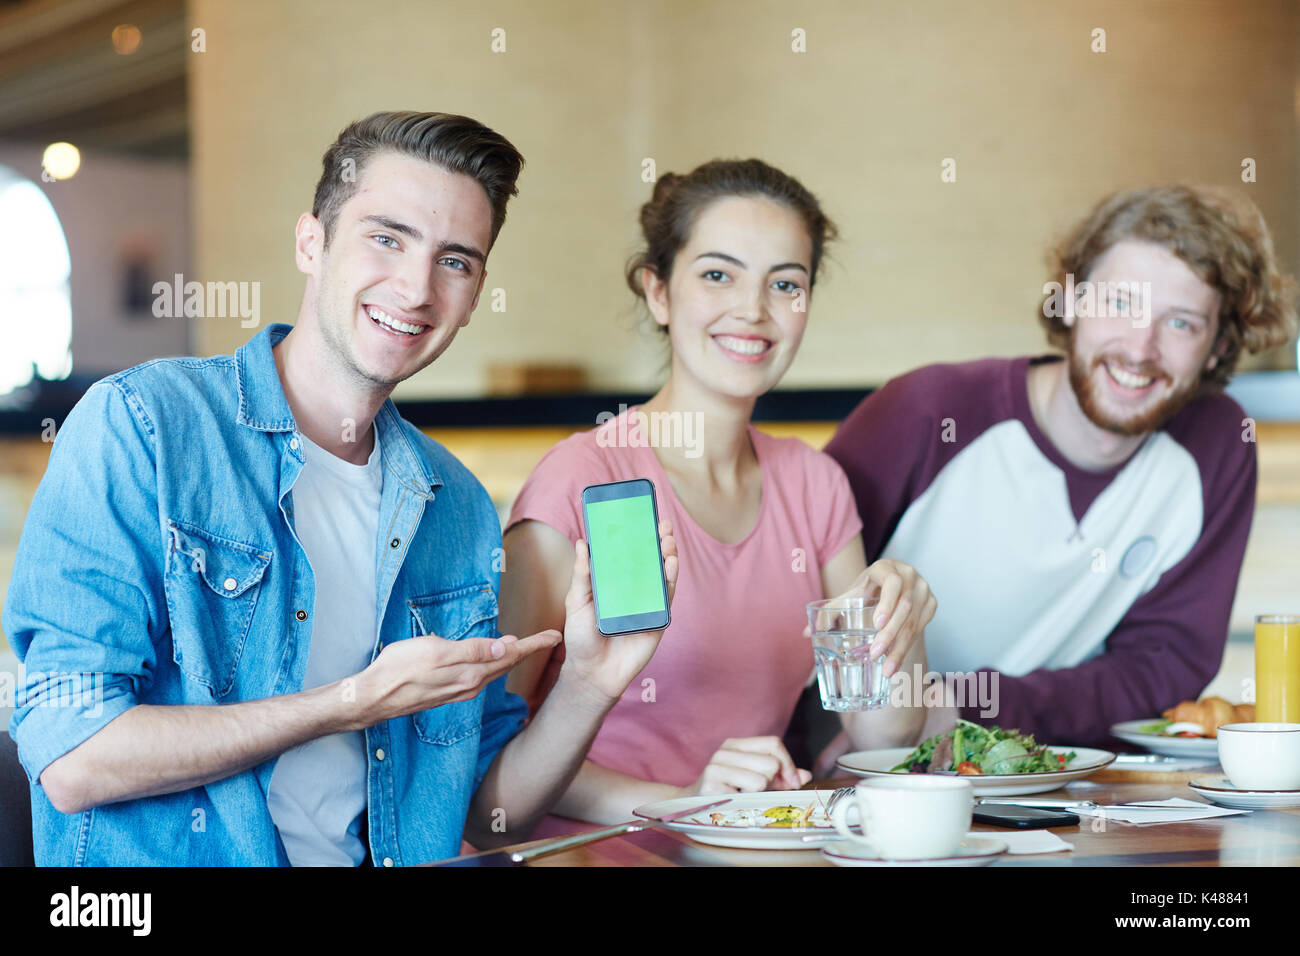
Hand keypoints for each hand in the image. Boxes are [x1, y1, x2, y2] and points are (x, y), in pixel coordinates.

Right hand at [354, 628, 561, 727]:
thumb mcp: (435, 652)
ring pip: (492, 672)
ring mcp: (459, 691)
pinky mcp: (447, 692)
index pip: (510, 656)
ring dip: (509, 658)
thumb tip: (502, 649)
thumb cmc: (400, 670)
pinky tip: (489, 660)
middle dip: (526, 651)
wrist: (373, 698)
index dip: (533, 645)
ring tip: (521, 645)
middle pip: (505, 665)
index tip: (554, 637)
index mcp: (470, 673)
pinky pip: (479, 677)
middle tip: (546, 639)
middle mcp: (470, 685)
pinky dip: (491, 666)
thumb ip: (470, 651)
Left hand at [558, 519, 678, 701]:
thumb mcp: (576, 601)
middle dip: (657, 541)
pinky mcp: (657, 619)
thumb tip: (582, 542)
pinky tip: (670, 562)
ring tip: (667, 539)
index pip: (627, 555)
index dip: (635, 536)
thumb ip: (582, 574)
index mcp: (613, 583)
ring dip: (667, 555)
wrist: (592, 673)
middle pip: (649, 561)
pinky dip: (670, 578)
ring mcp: (646, 604)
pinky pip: (666, 596)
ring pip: (661, 575)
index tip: (641, 516)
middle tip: (661, 524)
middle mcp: (632, 590)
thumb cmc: (581, 638)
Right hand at [685, 737, 811, 794]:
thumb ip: (779, 776)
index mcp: (736, 744)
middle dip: (773, 782)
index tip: (792, 782)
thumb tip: (805, 776)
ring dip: (758, 794)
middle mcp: (725, 751)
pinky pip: (747, 794)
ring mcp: (716, 767)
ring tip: (743, 796)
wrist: (689, 804)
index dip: (788, 764)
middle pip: (771, 762)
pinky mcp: (711, 784)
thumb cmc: (726, 790)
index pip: (774, 743)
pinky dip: (746, 802)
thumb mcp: (752, 777)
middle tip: (760, 791)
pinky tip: (734, 801)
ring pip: (761, 780)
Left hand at [816, 559, 934, 677]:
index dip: (887, 603)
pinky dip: (908, 645)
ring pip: (914, 621)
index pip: (892, 583)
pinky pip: (921, 628)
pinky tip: (896, 660)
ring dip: (900, 647)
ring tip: (887, 669)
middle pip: (904, 607)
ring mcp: (923, 589)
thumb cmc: (867, 589)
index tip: (876, 624)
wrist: (891, 585)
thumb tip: (805, 633)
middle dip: (890, 634)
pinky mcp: (931, 604)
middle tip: (875, 654)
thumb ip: (830, 611)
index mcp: (887, 568)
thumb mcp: (850, 595)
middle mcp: (909, 575)